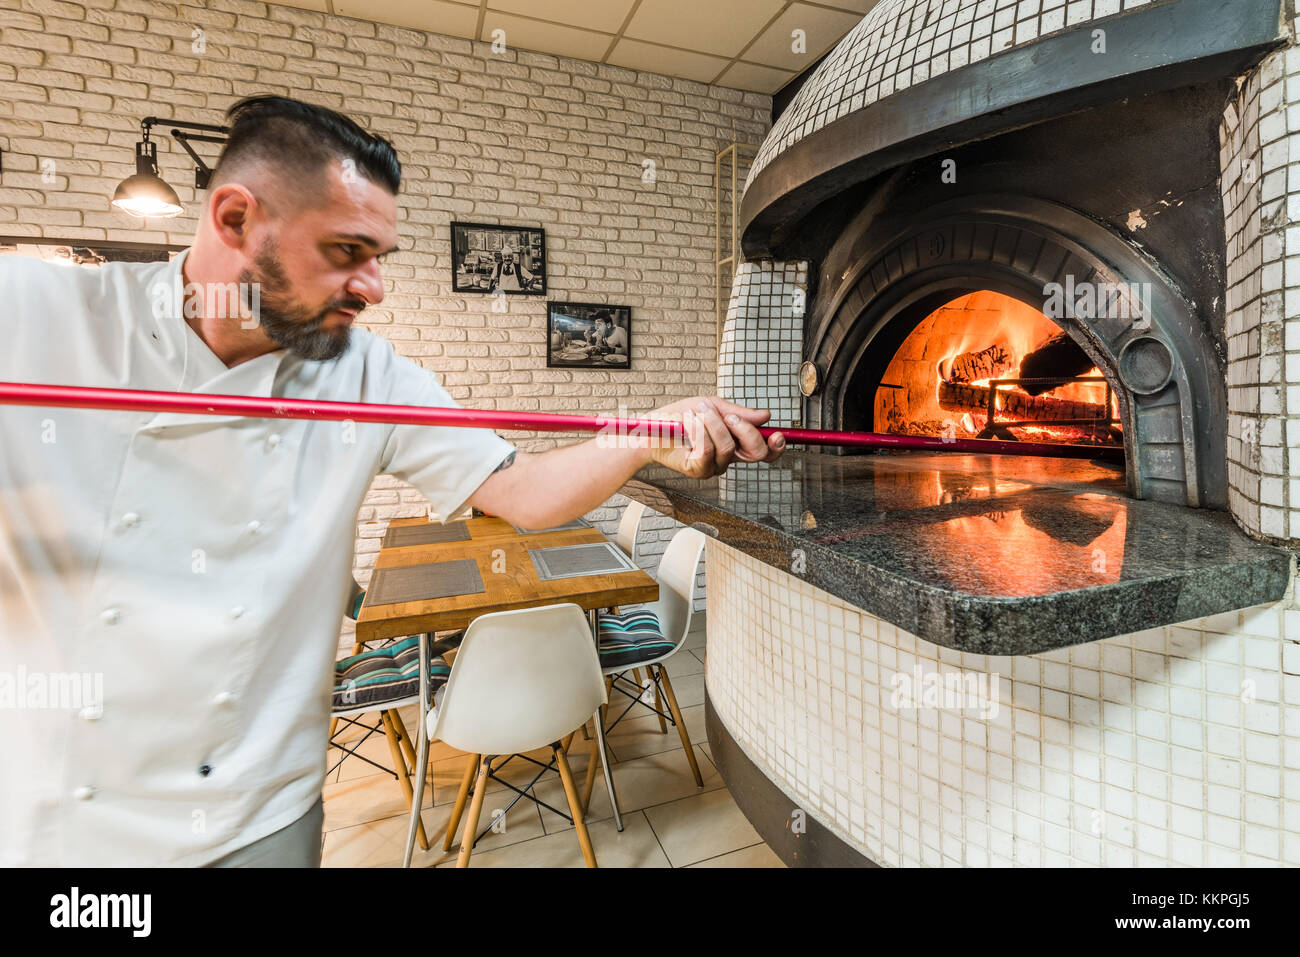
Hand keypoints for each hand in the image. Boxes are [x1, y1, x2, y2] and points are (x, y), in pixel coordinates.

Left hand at [647, 396, 785, 478]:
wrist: (651, 428)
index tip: (777, 434)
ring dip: (713, 423)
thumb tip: (765, 416)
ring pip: (729, 446)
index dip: (777, 446)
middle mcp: (729, 458)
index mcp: (737, 442)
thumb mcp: (712, 406)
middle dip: (745, 429)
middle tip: (728, 415)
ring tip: (697, 411)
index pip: (766, 451)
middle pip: (756, 453)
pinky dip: (699, 430)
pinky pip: (708, 450)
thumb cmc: (680, 417)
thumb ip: (738, 412)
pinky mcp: (699, 470)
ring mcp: (714, 466)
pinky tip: (689, 421)